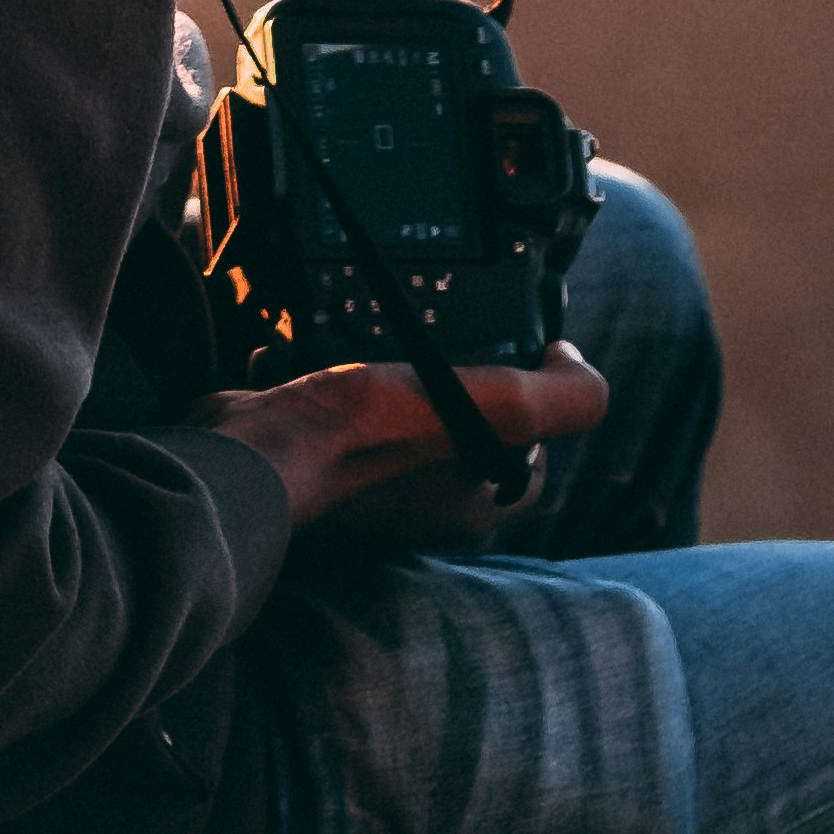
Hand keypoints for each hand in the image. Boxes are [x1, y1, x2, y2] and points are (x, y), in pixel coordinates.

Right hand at [198, 346, 609, 553]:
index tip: (512, 355)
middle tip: (445, 331)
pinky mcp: (310, 449)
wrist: (259, 448)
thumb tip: (574, 362)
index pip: (530, 457)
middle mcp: (418, 506)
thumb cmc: (375, 431)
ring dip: (394, 365)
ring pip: (398, 412)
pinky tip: (321, 336)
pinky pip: (331, 401)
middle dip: (458, 376)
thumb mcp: (503, 409)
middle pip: (464, 428)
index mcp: (468, 506)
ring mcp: (359, 483)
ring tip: (389, 327)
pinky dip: (328, 363)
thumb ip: (565, 398)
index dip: (536, 405)